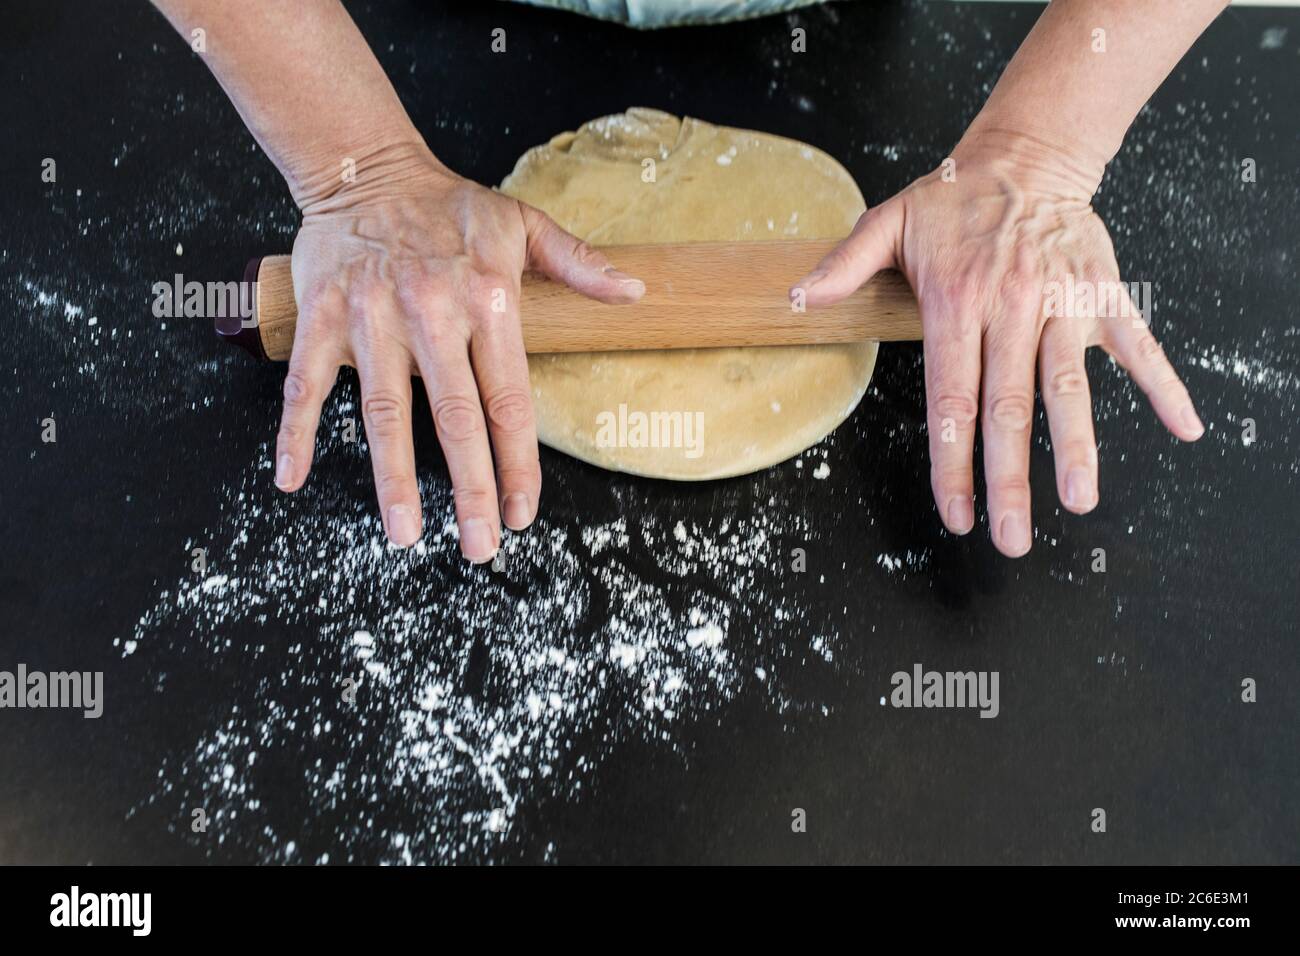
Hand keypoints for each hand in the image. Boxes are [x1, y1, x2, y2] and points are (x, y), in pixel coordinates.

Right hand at [273, 143, 643, 559]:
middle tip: (480, 547)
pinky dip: (296, 430)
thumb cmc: (449, 206)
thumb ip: (578, 264)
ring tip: (405, 533)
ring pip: (383, 411)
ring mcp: (371, 317)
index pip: (509, 400)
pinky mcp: (320, 315)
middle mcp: (430, 313)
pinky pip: (305, 381)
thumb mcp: (521, 223)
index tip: (522, 514)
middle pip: (454, 418)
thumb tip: (635, 292)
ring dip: (392, 477)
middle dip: (471, 487)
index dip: (517, 463)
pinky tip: (291, 478)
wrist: (365, 167)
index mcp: (486, 299)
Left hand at [794, 129, 1203, 556]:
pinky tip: (1184, 428)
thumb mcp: (887, 222)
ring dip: (1077, 444)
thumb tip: (796, 300)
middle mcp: (1012, 307)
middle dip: (1008, 478)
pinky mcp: (1104, 294)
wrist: (1027, 154)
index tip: (954, 513)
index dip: (952, 463)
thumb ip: (844, 266)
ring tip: (1078, 499)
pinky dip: (1164, 384)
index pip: (951, 400)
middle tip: (1011, 537)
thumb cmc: (952, 199)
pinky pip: (1139, 344)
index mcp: (958, 303)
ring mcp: (1063, 303)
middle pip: (1009, 407)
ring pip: (1069, 384)